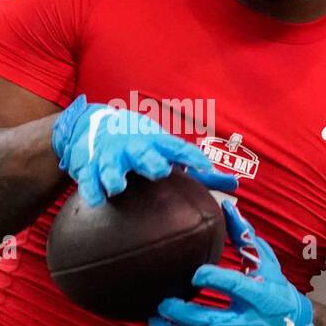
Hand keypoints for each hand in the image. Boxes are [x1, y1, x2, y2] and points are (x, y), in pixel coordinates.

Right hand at [50, 94, 237, 207]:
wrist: (95, 124)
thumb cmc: (143, 144)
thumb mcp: (169, 150)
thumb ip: (201, 172)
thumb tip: (237, 185)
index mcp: (157, 143)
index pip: (178, 149)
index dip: (192, 158)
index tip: (206, 168)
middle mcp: (135, 147)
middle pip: (144, 154)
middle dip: (150, 162)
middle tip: (159, 171)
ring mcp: (111, 156)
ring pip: (112, 166)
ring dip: (114, 176)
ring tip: (118, 187)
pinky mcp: (91, 166)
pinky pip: (89, 179)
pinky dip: (90, 189)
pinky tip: (95, 201)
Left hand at [148, 198, 313, 325]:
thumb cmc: (276, 290)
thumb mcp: (266, 262)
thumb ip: (245, 237)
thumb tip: (227, 206)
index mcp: (261, 297)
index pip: (237, 288)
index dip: (216, 280)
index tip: (196, 272)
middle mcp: (249, 324)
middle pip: (212, 322)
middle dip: (184, 314)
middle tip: (164, 302)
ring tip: (153, 319)